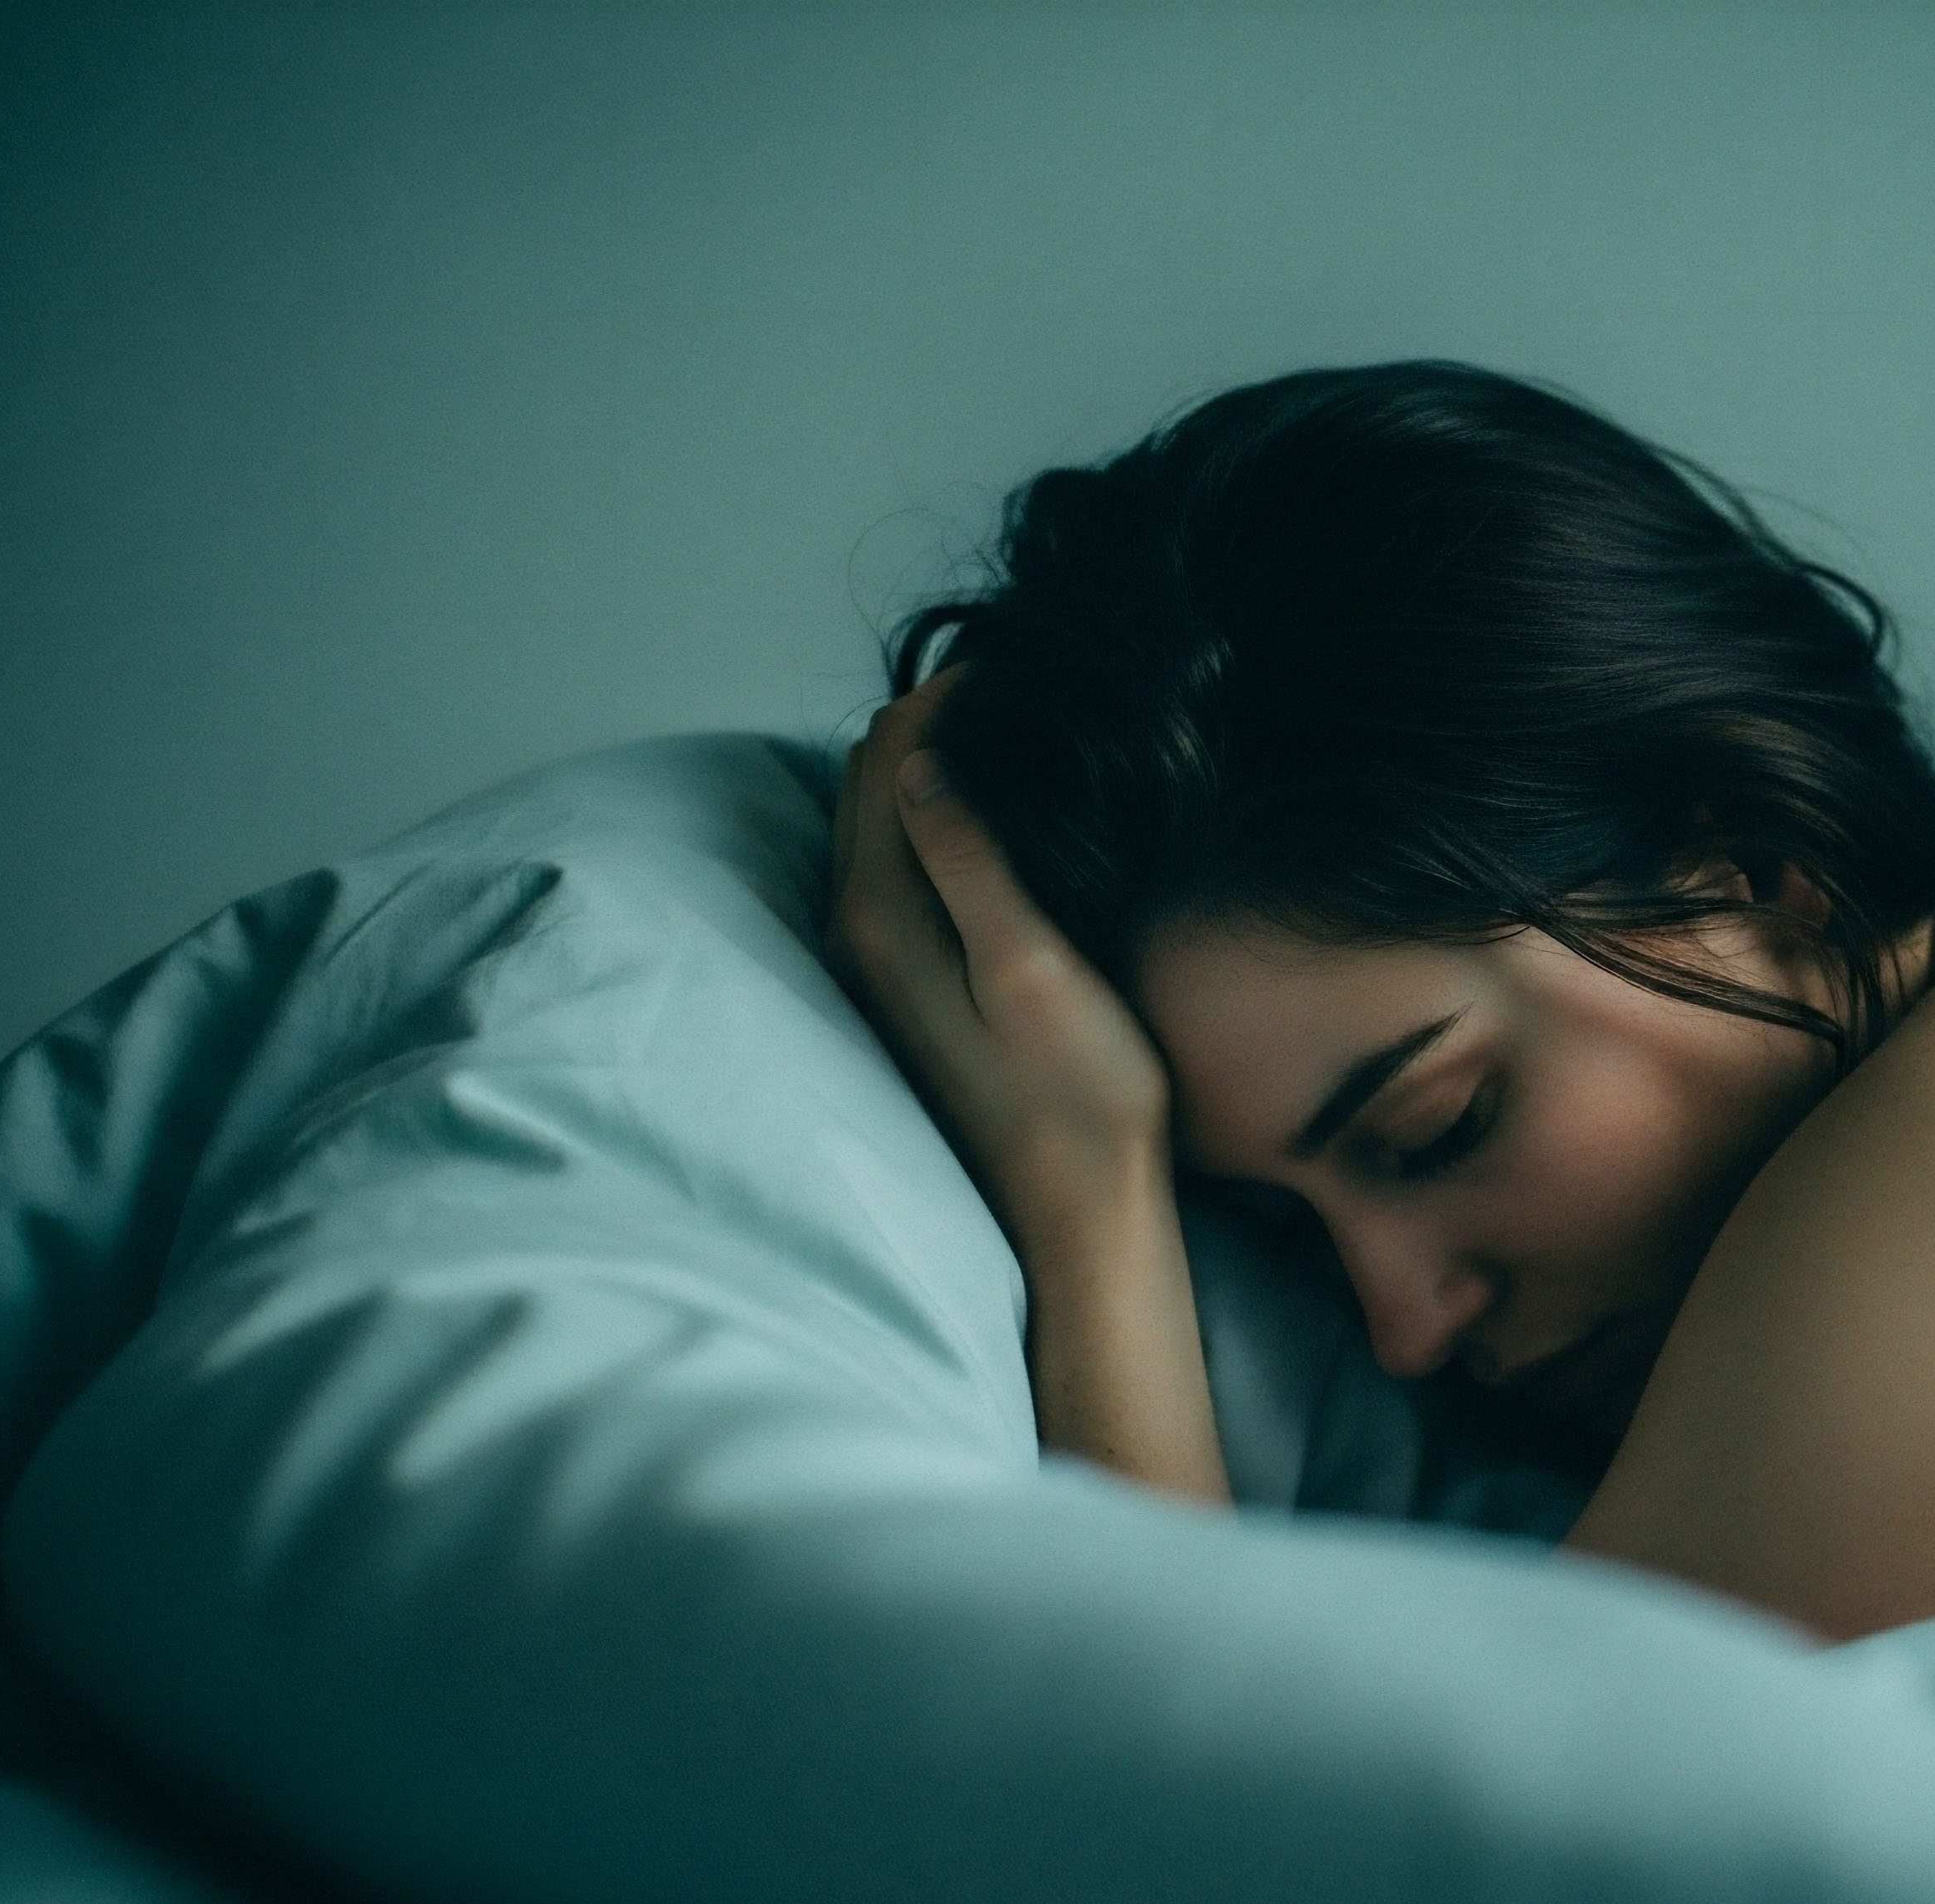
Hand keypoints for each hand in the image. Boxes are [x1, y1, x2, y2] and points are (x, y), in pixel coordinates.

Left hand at [828, 671, 1172, 1240]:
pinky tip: (986, 817)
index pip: (888, 758)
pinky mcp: (904, 987)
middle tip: (1014, 687)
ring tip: (1005, 732)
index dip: (946, 697)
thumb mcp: (1031, 964)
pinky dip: (928, 819)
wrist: (1076, 1205)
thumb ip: (969, 861)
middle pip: (867, 781)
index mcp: (881, 916)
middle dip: (929, 720)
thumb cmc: (1078, 1091)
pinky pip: (894, 867)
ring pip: (875, 823)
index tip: (1017, 667)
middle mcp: (856, 934)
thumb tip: (925, 760)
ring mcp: (873, 964)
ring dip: (926, 767)